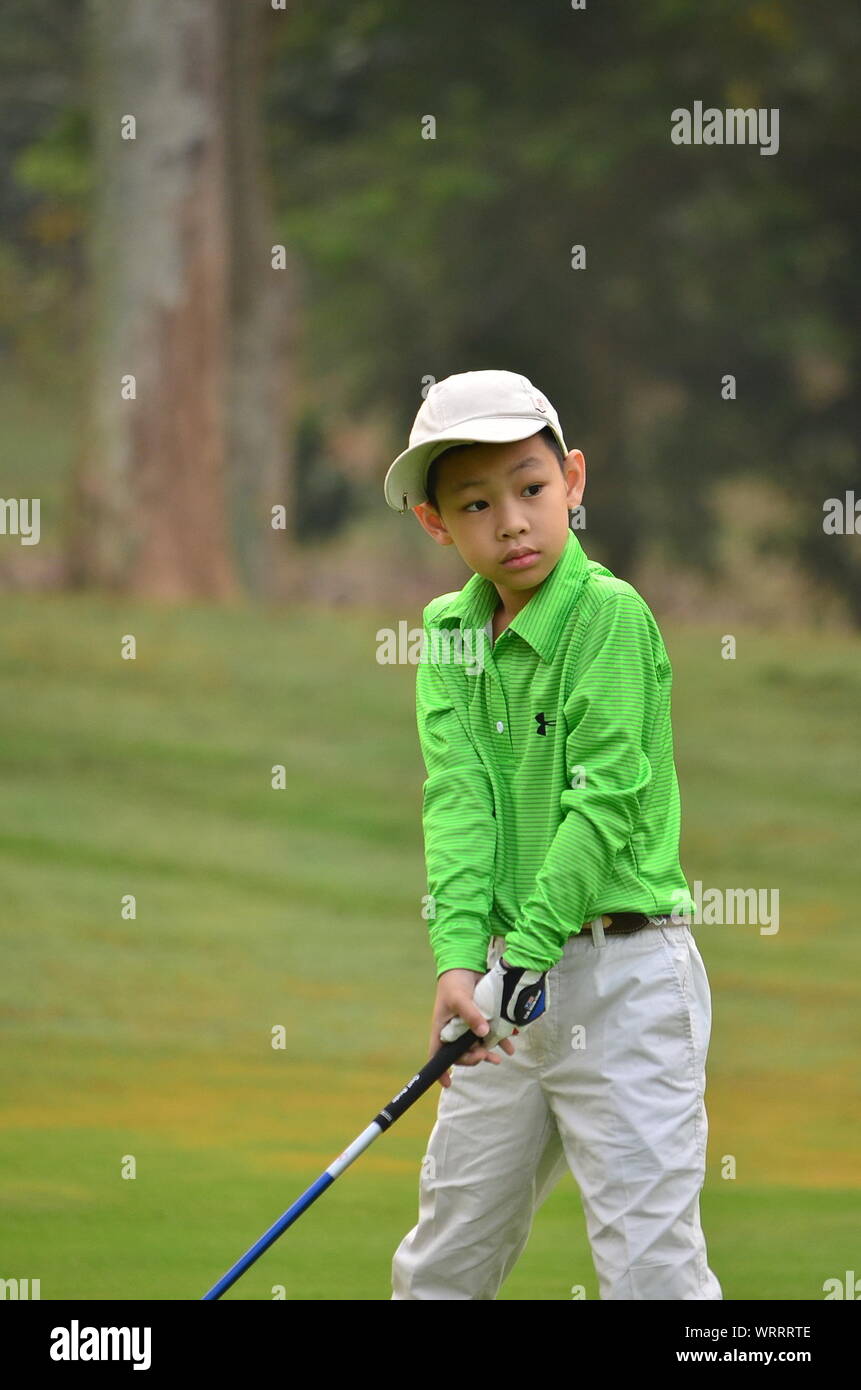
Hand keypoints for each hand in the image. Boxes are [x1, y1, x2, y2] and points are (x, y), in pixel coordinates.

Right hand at [428, 968, 516, 1088]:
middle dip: (474, 1058)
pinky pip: (491, 1035)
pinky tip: (510, 1044)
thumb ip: (471, 1016)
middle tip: (485, 1056)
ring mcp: (468, 1027)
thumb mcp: (460, 999)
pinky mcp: (482, 1020)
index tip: (448, 1084)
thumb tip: (484, 1034)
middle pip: (462, 1053)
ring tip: (501, 1058)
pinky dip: (501, 1041)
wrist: (466, 966)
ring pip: (478, 1046)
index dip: (440, 1070)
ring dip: (489, 1053)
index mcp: (442, 1029)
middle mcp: (454, 1031)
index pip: (437, 1054)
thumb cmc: (454, 983)